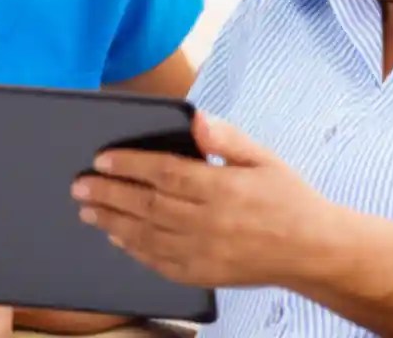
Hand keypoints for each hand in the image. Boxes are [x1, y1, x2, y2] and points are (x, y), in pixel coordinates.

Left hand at [72, 113, 329, 286]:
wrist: (312, 250)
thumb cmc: (286, 196)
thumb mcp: (263, 157)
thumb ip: (226, 137)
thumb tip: (197, 118)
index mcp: (224, 188)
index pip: (165, 173)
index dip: (129, 165)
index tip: (101, 158)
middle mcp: (211, 222)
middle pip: (148, 205)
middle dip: (109, 193)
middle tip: (79, 186)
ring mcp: (206, 253)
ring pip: (147, 236)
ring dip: (112, 222)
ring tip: (87, 210)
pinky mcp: (204, 275)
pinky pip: (160, 263)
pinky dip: (134, 250)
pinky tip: (116, 237)